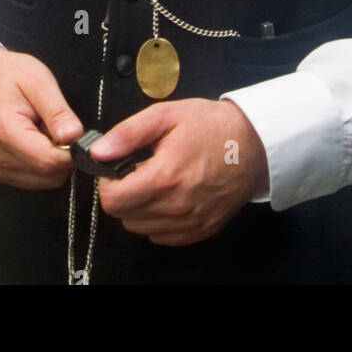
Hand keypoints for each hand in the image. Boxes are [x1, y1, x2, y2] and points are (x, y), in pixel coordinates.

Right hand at [0, 43, 83, 189]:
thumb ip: (58, 112)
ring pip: (43, 180)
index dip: (71, 152)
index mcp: (5, 131)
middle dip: (63, 155)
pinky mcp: (0, 171)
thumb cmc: (9, 75)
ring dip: (53, 160)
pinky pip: (34, 179)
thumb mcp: (39, 82)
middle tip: (59, 127)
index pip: (47, 161)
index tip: (78, 136)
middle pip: (47, 174)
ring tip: (45, 131)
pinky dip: (43, 163)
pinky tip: (37, 141)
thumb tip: (75, 136)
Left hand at [94, 99, 268, 245]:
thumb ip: (128, 134)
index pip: (112, 200)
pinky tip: (170, 196)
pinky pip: (162, 236)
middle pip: (124, 216)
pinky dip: (158, 220)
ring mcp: (190, 223)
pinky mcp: (200, 232)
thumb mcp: (166, 115)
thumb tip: (98, 152)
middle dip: (123, 194)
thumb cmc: (210, 125)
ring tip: (157, 181)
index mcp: (165, 176)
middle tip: (139, 171)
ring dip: (140, 208)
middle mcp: (177, 206)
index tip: (117, 168)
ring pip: (141, 228)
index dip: (107, 183)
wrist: (253, 143)